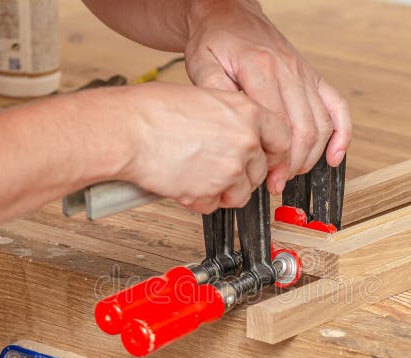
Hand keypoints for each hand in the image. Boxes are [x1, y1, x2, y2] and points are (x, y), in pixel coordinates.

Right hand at [117, 83, 289, 213]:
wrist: (129, 130)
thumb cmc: (153, 111)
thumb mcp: (205, 99)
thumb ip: (231, 118)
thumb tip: (241, 135)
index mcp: (247, 112)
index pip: (282, 138)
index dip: (277, 155)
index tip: (272, 165)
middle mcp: (246, 140)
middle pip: (260, 171)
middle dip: (241, 175)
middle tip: (215, 168)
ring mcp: (231, 169)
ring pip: (241, 193)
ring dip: (222, 191)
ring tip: (196, 176)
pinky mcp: (212, 192)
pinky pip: (215, 205)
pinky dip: (199, 199)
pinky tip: (183, 182)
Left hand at [184, 0, 351, 193]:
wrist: (230, 15)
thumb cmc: (215, 41)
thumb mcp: (202, 65)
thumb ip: (216, 96)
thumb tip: (231, 130)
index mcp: (260, 69)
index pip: (278, 125)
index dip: (275, 158)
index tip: (265, 177)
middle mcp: (288, 71)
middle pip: (304, 129)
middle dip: (293, 164)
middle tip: (277, 183)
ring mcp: (304, 73)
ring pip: (322, 123)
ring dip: (311, 156)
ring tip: (292, 173)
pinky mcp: (312, 76)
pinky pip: (337, 106)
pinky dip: (342, 134)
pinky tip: (335, 156)